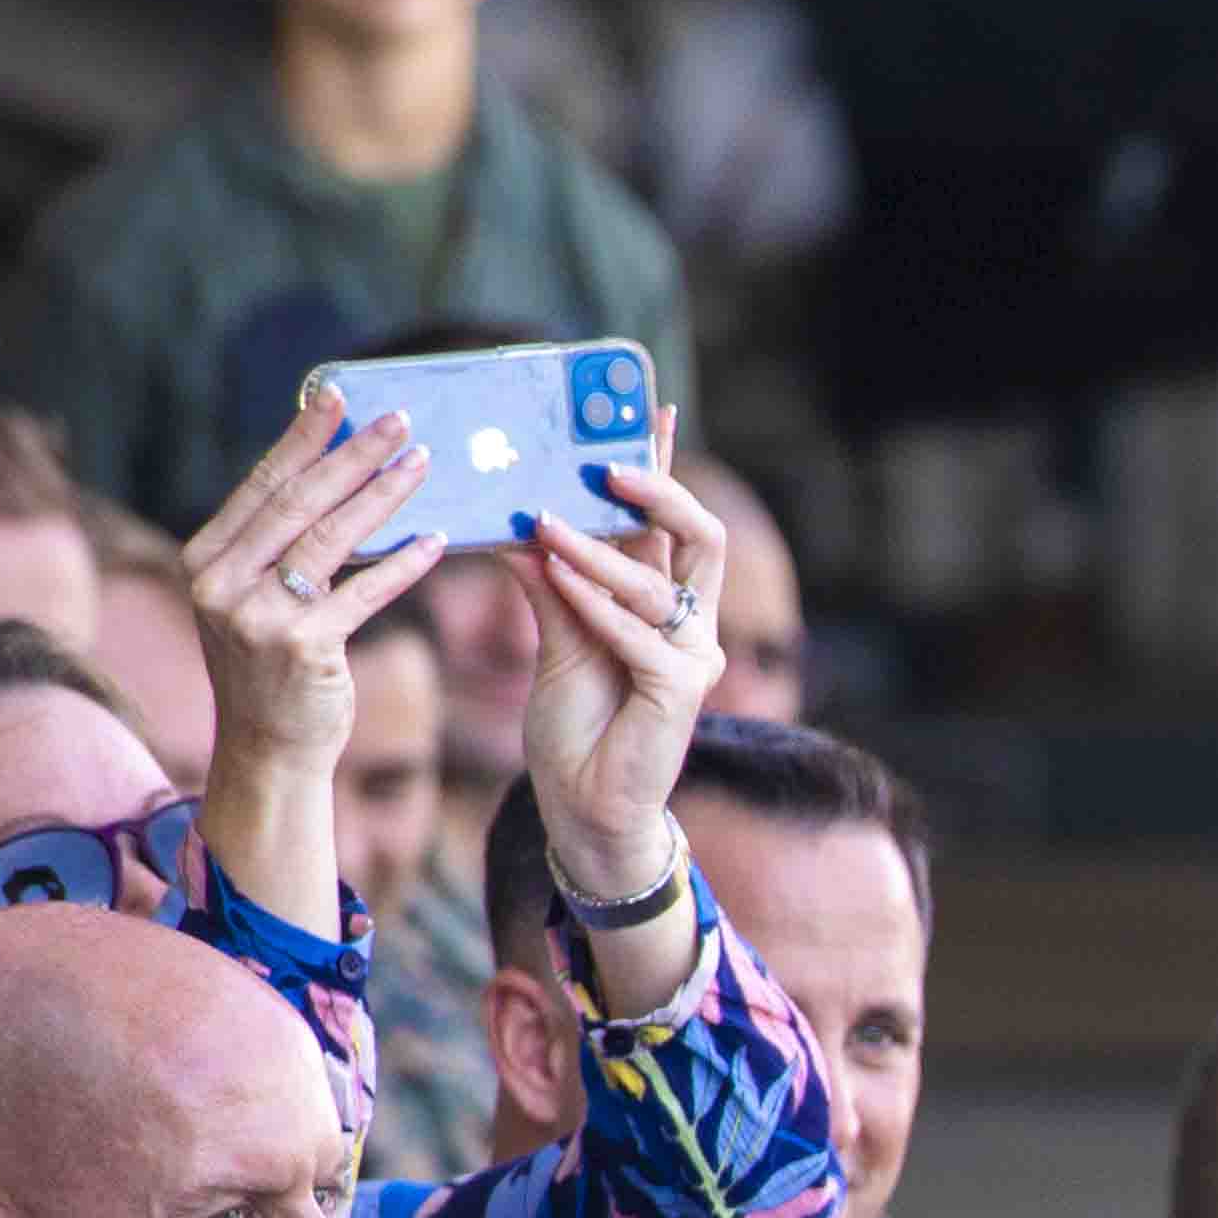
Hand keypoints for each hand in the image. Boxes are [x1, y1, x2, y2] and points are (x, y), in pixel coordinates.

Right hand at [183, 390, 446, 795]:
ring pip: (332, 540)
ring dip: (382, 496)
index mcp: (204, 558)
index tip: (336, 394)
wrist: (268, 748)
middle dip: (352, 455)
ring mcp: (256, 617)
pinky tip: (436, 539)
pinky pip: (364, 593)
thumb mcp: (255, 598)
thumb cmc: (274, 667)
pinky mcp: (301, 648)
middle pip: (298, 502)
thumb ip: (275, 546)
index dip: (302, 437)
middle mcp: (220, 582)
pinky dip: (403, 564)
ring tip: (423, 463)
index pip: (262, 485)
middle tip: (399, 420)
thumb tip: (331, 477)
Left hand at [514, 460, 728, 876]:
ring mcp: (691, 659)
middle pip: (700, 536)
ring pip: (656, 582)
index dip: (663, 466)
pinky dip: (598, 605)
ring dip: (596, 548)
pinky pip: (639, 634)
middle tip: (606, 462)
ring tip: (542, 521)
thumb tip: (517, 522)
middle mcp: (689, 625)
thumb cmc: (576, 728)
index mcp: (664, 606)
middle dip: (658, 491)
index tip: (647, 408)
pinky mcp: (678, 693)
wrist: (585, 808)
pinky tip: (559, 579)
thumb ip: (547, 584)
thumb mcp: (553, 640)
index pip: (672, 524)